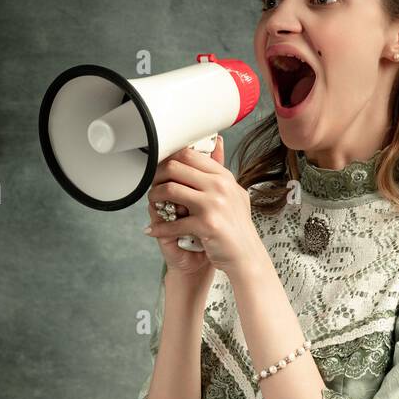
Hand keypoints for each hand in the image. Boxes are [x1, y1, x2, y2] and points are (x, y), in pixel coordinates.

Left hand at [144, 135, 262, 279]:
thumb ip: (221, 171)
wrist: (246, 257)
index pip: (189, 154)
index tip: (160, 168)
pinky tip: (153, 230)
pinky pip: (173, 222)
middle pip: (175, 168)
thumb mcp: (234, 193)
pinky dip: (159, 228)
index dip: (168, 159)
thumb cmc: (237, 227)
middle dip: (157, 176)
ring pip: (170, 190)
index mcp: (224, 176)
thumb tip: (218, 142)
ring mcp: (213, 205)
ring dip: (155, 197)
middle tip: (152, 185)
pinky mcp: (206, 225)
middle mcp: (219, 186)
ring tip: (153, 203)